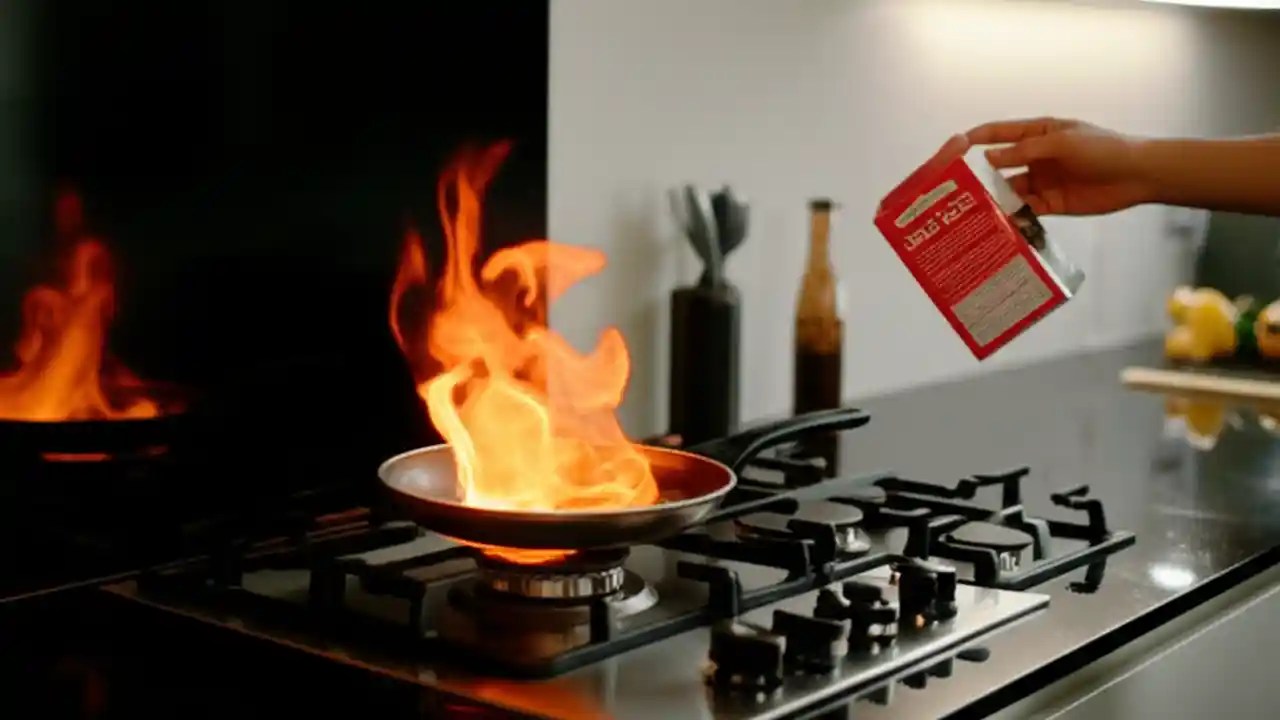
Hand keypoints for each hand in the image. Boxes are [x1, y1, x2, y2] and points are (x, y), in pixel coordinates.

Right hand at [965, 117, 1152, 215]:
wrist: (1137, 175)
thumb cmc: (1102, 149)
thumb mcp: (1062, 143)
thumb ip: (1024, 151)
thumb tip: (988, 157)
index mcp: (1037, 134)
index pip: (999, 133)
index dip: (975, 139)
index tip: (951, 149)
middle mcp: (1034, 157)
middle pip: (999, 165)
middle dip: (978, 174)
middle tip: (954, 188)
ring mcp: (1041, 181)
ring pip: (1009, 189)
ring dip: (993, 198)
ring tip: (970, 210)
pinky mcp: (1050, 203)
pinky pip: (1024, 209)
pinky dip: (1011, 215)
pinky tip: (996, 223)